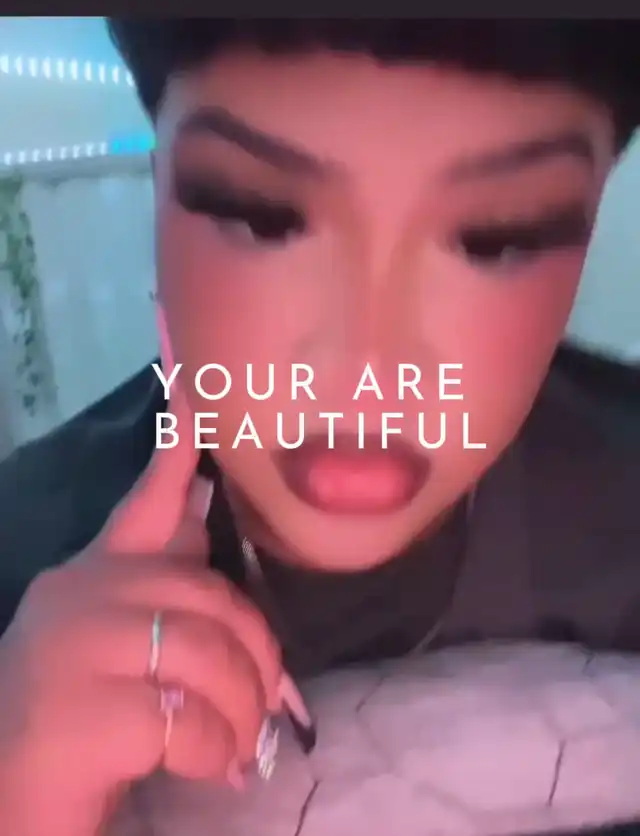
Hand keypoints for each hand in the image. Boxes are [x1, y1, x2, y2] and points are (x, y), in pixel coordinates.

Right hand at [0, 373, 281, 835]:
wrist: (9, 798)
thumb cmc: (78, 720)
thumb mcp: (126, 646)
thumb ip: (167, 589)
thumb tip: (207, 518)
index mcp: (94, 576)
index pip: (145, 503)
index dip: (178, 450)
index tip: (197, 386)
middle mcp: (80, 594)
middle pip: (210, 598)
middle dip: (256, 660)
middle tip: (265, 712)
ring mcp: (75, 646)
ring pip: (208, 656)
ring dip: (241, 715)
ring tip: (239, 751)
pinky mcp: (83, 711)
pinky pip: (189, 720)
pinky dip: (213, 752)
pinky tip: (206, 769)